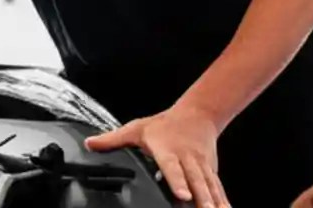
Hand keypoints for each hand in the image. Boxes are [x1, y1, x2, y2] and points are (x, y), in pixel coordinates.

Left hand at [85, 103, 227, 207]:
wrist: (196, 114)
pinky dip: (222, 200)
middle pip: (195, 180)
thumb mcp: (136, 129)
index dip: (177, 181)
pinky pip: (217, 188)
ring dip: (214, 202)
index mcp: (168, 150)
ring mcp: (201, 166)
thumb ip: (113, 140)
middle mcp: (187, 158)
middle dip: (201, 199)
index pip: (171, 167)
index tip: (182, 195)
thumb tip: (89, 144)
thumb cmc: (163, 125)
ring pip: (209, 186)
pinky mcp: (210, 171)